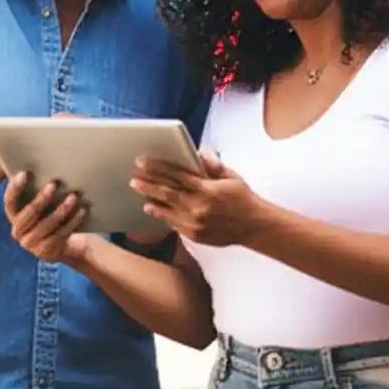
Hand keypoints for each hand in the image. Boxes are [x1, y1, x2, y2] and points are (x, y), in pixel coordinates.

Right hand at [3, 172, 90, 264]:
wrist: (60, 247)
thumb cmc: (47, 217)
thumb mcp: (38, 205)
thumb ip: (33, 190)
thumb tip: (38, 162)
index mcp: (13, 217)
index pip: (9, 202)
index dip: (15, 188)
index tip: (25, 174)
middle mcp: (18, 232)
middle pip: (30, 213)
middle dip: (42, 198)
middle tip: (54, 184)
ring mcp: (31, 244)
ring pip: (47, 224)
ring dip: (62, 209)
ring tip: (73, 197)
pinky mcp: (46, 251)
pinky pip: (61, 234)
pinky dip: (72, 222)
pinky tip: (81, 211)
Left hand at [131, 151, 260, 246]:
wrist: (254, 227)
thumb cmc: (242, 198)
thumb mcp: (231, 177)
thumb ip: (213, 166)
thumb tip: (198, 154)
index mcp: (206, 188)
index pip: (176, 174)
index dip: (157, 167)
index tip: (142, 162)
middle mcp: (198, 206)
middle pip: (167, 193)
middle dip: (148, 185)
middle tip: (134, 179)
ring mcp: (195, 222)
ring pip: (167, 211)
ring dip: (153, 202)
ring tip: (142, 197)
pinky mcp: (194, 235)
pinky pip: (174, 224)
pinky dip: (165, 216)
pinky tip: (157, 210)